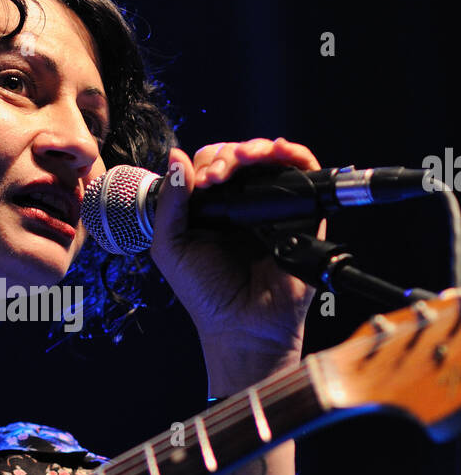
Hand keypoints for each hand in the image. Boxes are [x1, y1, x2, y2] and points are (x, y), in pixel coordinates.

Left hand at [150, 137, 325, 375]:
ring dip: (257, 148)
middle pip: (239, 156)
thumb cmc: (205, 294)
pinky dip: (293, 154)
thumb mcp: (170, 245)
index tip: (202, 180)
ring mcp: (272, 208)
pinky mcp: (302, 214)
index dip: (206, 163)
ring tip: (243, 159)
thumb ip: (170, 203)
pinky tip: (276, 152)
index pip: (210, 165)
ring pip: (269, 159)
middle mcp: (242, 205)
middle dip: (228, 156)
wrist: (242, 326)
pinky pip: (304, 172)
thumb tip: (177, 156)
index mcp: (211, 209)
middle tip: (218, 176)